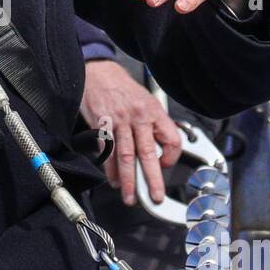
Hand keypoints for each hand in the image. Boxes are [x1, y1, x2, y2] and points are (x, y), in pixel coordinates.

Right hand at [82, 60, 183, 204]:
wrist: (98, 73)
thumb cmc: (123, 89)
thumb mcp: (147, 101)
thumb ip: (155, 125)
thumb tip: (161, 151)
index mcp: (154, 111)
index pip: (171, 139)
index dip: (171, 157)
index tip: (165, 166)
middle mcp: (137, 117)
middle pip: (148, 153)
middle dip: (152, 179)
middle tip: (155, 196)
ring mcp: (118, 122)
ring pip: (125, 156)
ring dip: (128, 180)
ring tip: (130, 196)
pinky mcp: (101, 126)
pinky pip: (107, 152)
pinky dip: (110, 169)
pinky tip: (113, 179)